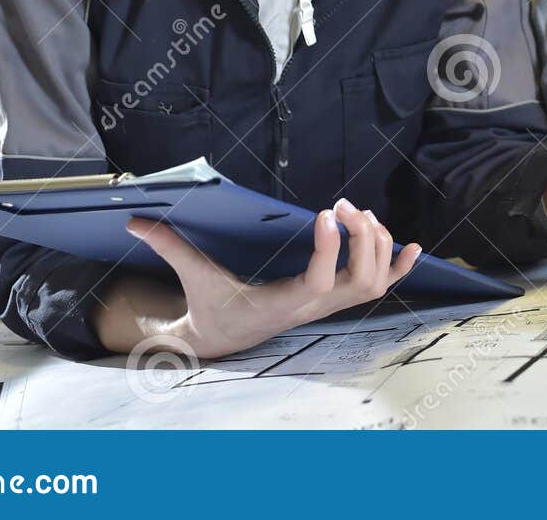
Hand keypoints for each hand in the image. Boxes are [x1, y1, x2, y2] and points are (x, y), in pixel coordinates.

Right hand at [123, 198, 420, 358]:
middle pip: (359, 280)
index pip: (318, 283)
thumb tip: (133, 220)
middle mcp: (313, 308)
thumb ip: (170, 246)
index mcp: (281, 305)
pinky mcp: (337, 300)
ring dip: (375, 244)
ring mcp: (329, 306)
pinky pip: (380, 288)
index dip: (329, 250)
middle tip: (339, 205)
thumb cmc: (213, 307)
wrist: (224, 340)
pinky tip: (413, 246)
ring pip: (373, 282)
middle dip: (359, 239)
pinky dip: (399, 268)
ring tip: (355, 212)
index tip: (325, 212)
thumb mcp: (194, 278)